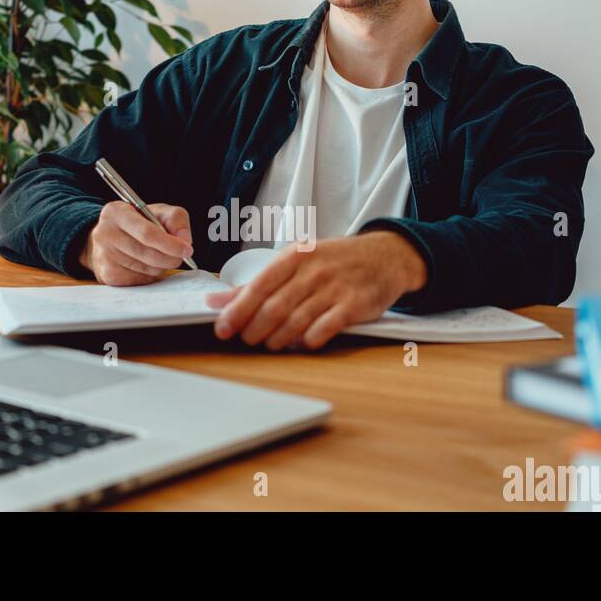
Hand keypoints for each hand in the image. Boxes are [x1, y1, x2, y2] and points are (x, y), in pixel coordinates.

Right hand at [80, 201, 193, 285]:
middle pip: (149, 253)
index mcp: (116, 213)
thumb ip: (175, 219)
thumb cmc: (137, 224)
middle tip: (180, 256)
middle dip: (171, 257)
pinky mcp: (108, 275)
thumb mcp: (157, 212)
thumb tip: (184, 239)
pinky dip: (150, 275)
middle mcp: (105, 233)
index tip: (187, 250)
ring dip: (161, 266)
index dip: (170, 244)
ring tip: (158, 255)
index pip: (147, 233)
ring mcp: (104, 256)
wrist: (109, 239)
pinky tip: (145, 265)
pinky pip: (140, 280)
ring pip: (147, 269)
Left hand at [206, 231, 426, 349]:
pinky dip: (309, 340)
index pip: (258, 286)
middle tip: (247, 340)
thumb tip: (215, 300)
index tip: (222, 328)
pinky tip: (301, 344)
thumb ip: (256, 284)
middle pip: (274, 307)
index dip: (237, 311)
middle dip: (255, 329)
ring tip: (270, 344)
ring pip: (296, 321)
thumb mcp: (296, 262)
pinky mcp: (354, 305)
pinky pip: (325, 328)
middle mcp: (314, 270)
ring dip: (278, 339)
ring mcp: (335, 288)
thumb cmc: (334, 261)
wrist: (385, 256)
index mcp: (295, 256)